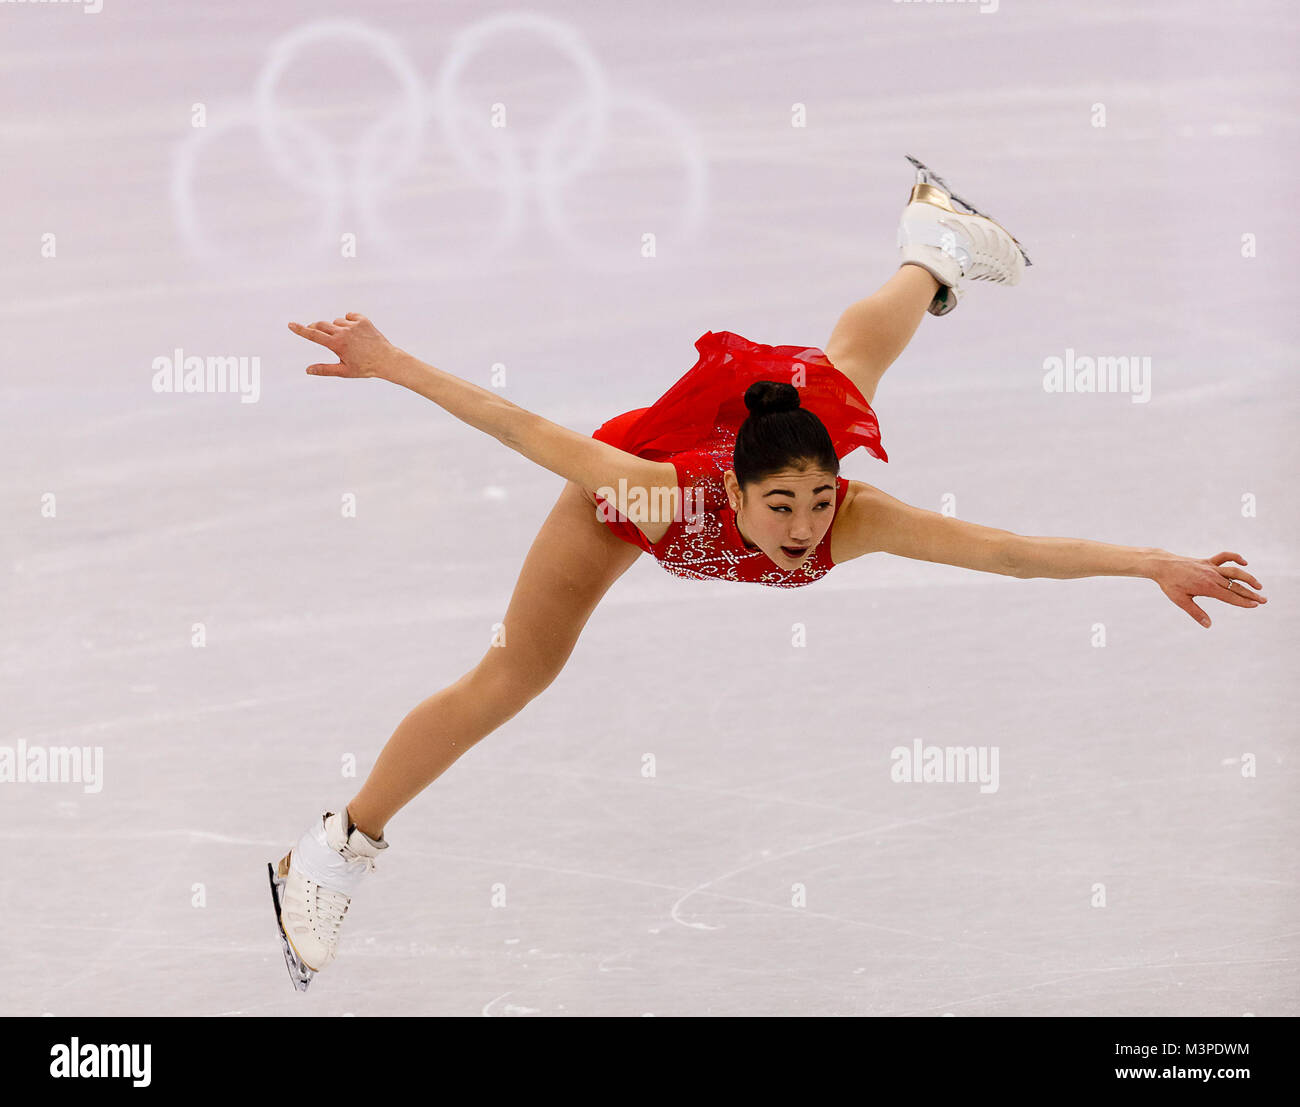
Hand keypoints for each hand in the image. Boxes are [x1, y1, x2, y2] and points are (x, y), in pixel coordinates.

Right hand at [288, 313, 395, 378]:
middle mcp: (343, 332)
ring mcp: (353, 325)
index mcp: (336, 344)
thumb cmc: (365, 368)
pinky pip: (349, 316)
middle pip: (321, 325)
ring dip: (336, 328)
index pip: (313, 335)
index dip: (300, 330)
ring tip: (347, 341)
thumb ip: (324, 370)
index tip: (290, 324)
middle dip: (316, 328)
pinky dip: (348, 321)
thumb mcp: (344, 371)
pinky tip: (354, 331)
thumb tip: (307, 370)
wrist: (387, 360)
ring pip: (336, 321)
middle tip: (316, 333)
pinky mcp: (363, 320)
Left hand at [1151, 550, 1266, 627]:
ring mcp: (1211, 567)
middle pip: (1236, 586)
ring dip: (1248, 578)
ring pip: (1234, 572)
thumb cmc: (1170, 584)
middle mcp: (1212, 576)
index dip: (1244, 602)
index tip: (1255, 606)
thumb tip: (1208, 625)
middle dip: (1251, 594)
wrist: (1162, 565)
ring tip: (1259, 586)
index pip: (1230, 596)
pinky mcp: (1207, 561)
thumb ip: (1196, 613)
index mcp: (1207, 587)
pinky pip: (1224, 557)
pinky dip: (1235, 557)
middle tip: (1264, 601)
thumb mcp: (1181, 601)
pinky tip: (1244, 562)